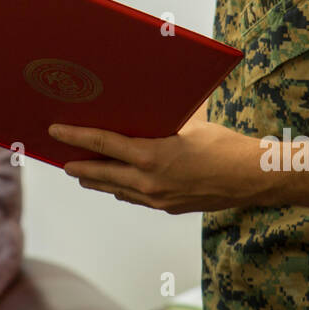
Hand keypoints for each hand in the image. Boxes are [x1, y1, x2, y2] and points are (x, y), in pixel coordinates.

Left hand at [47, 115, 272, 214]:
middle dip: (79, 165)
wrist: (252, 179)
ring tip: (82, 172)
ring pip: (116, 189)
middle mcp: (149, 181)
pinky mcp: (168, 207)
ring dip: (97, 180)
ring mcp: (157, 198)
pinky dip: (121, 188)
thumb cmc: (224, 145)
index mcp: (151, 156)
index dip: (75, 137)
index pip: (102, 145)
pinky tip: (117, 184)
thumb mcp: (190, 123)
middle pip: (101, 173)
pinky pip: (135, 197)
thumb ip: (163, 118)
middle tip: (61, 158)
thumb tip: (147, 102)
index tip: (56, 131)